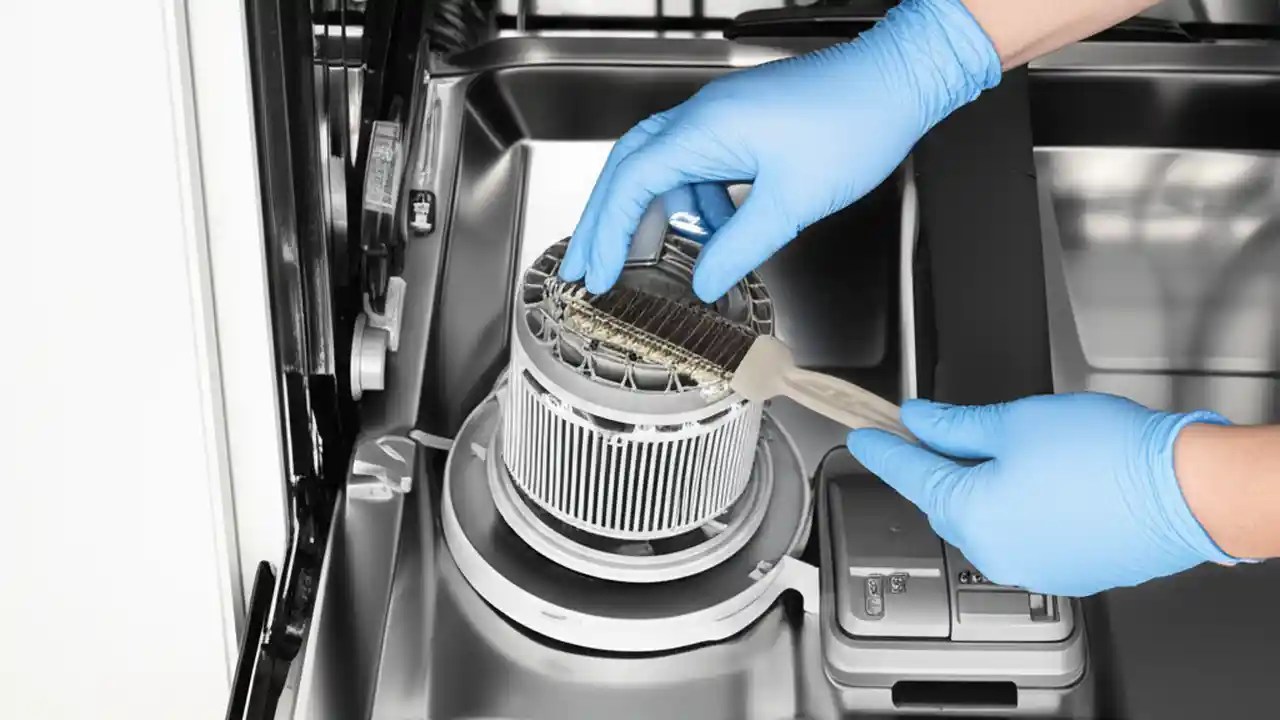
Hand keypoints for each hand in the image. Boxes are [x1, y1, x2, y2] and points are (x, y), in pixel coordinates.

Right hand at [558, 0, 1000, 300]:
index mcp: (705, 130)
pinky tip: (718, 231)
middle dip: (606, 221)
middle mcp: (703, 118)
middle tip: (590, 265)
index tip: (597, 273)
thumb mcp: (793, 203)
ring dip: (657, 214)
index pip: (632, 184)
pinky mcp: (740, 124)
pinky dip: (698, 203)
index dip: (608, 232)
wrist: (899, 82)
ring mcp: (720, 119)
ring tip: (664, 257)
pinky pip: (698, 165)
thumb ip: (740, 247)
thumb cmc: (854, 124)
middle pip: (629, 169)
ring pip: (663, 167)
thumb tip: (705, 282)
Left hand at [846, 394, 1238, 596]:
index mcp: (969, 513)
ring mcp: (1028, 567)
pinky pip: (1021, 536)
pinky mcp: (1062, 572)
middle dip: (939, 464)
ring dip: (983, 487)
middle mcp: (992, 551)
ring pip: (984, 519)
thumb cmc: (1108, 456)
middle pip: (945, 499)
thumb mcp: (1016, 421)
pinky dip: (1018, 508)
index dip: (882, 450)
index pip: (908, 474)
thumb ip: (956, 425)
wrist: (1185, 492)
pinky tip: (1042, 482)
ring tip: (1012, 449)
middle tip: (938, 429)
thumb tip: (920, 420)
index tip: (864, 437)